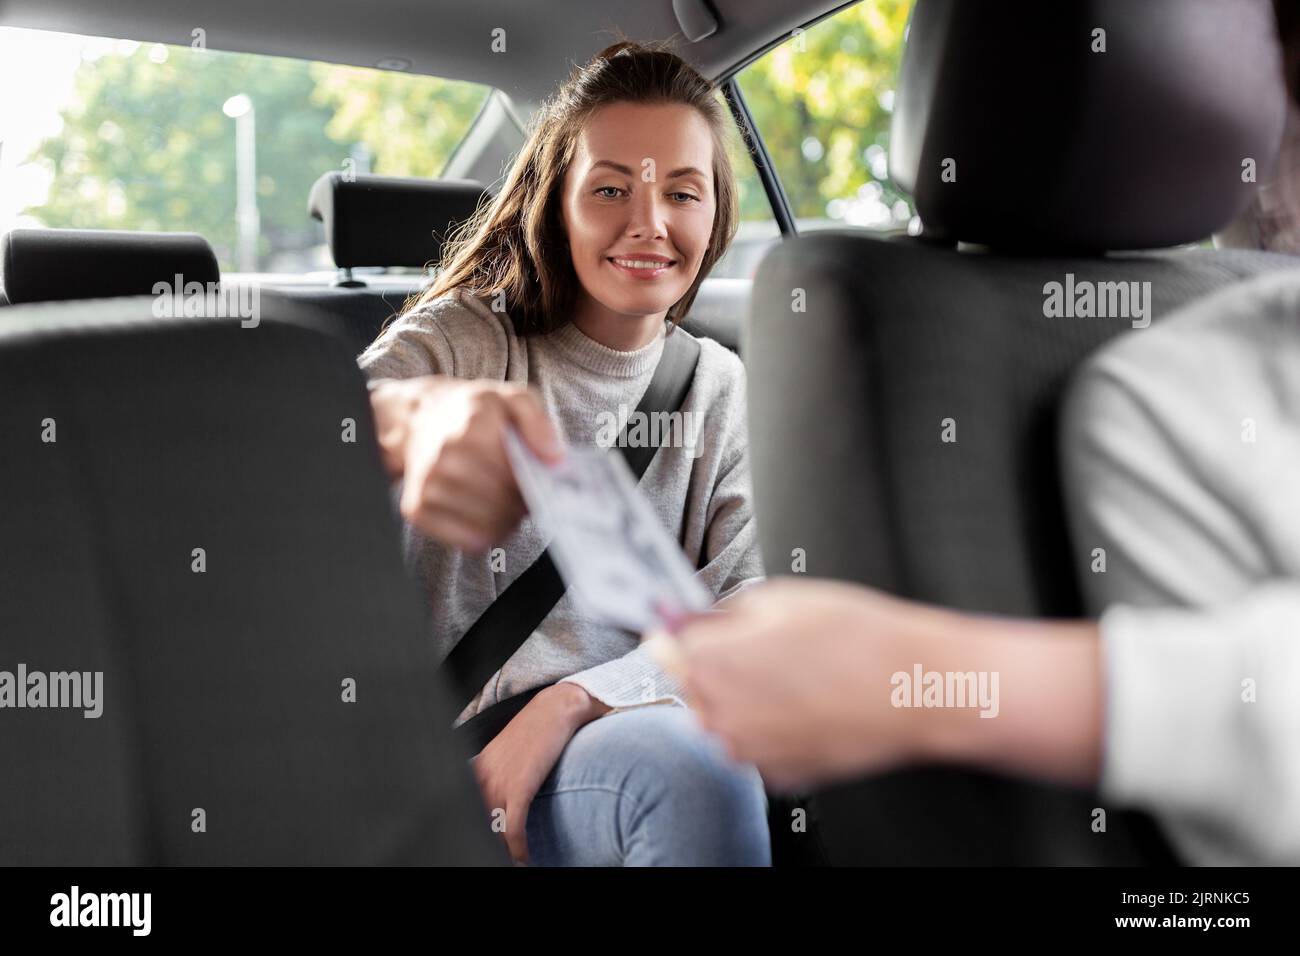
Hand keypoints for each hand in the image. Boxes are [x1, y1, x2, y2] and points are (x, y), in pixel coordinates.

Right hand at [368, 376, 562, 551]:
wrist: (417, 418)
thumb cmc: (470, 412)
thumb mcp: (510, 398)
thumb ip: (538, 422)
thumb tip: (556, 459)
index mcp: (472, 427)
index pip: (519, 475)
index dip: (536, 482)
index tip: (537, 477)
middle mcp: (446, 458)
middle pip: (505, 503)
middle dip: (521, 502)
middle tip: (522, 490)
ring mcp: (429, 486)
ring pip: (489, 525)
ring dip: (505, 519)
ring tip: (503, 498)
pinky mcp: (418, 509)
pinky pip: (467, 541)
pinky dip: (484, 533)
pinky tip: (485, 512)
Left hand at [471, 683, 610, 863]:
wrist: (556, 708)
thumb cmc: (536, 731)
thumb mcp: (505, 753)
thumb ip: (494, 776)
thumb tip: (495, 806)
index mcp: (476, 770)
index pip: (465, 811)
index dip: (470, 831)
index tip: (478, 845)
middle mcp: (482, 777)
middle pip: (477, 824)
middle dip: (488, 844)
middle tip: (499, 858)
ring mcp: (499, 782)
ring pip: (493, 831)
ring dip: (503, 851)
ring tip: (513, 862)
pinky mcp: (519, 787)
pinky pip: (514, 828)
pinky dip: (518, 848)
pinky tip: (524, 857)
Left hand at [675, 579, 1104, 790]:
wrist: (916, 687)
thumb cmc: (860, 639)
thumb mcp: (781, 598)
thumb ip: (723, 610)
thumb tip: (694, 616)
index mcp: (712, 662)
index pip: (662, 645)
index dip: (679, 629)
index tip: (686, 623)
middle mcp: (720, 714)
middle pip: (692, 684)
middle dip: (716, 662)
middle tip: (762, 644)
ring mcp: (748, 750)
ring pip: (724, 717)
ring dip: (744, 696)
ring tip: (795, 672)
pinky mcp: (778, 775)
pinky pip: (758, 743)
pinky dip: (772, 725)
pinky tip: (809, 701)